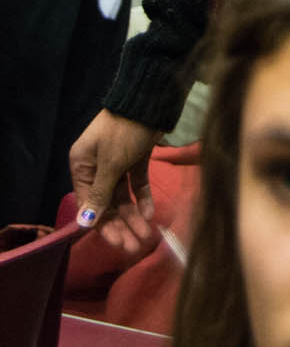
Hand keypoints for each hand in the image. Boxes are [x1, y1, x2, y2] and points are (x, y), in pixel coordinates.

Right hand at [68, 109, 160, 251]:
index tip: (118, 243)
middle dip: (121, 224)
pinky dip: (143, 197)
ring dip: (133, 215)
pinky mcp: (136, 157)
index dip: (102, 225)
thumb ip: (99, 194)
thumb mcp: (110, 164)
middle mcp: (96, 167)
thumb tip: (86, 222)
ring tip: (146, 234)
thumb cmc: (123, 132)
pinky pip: (137, 182)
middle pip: (107, 202)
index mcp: (81, 166)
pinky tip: (151, 213)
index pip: (89, 203)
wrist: (150, 100)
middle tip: (135, 245)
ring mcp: (117, 162)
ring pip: (123, 195)